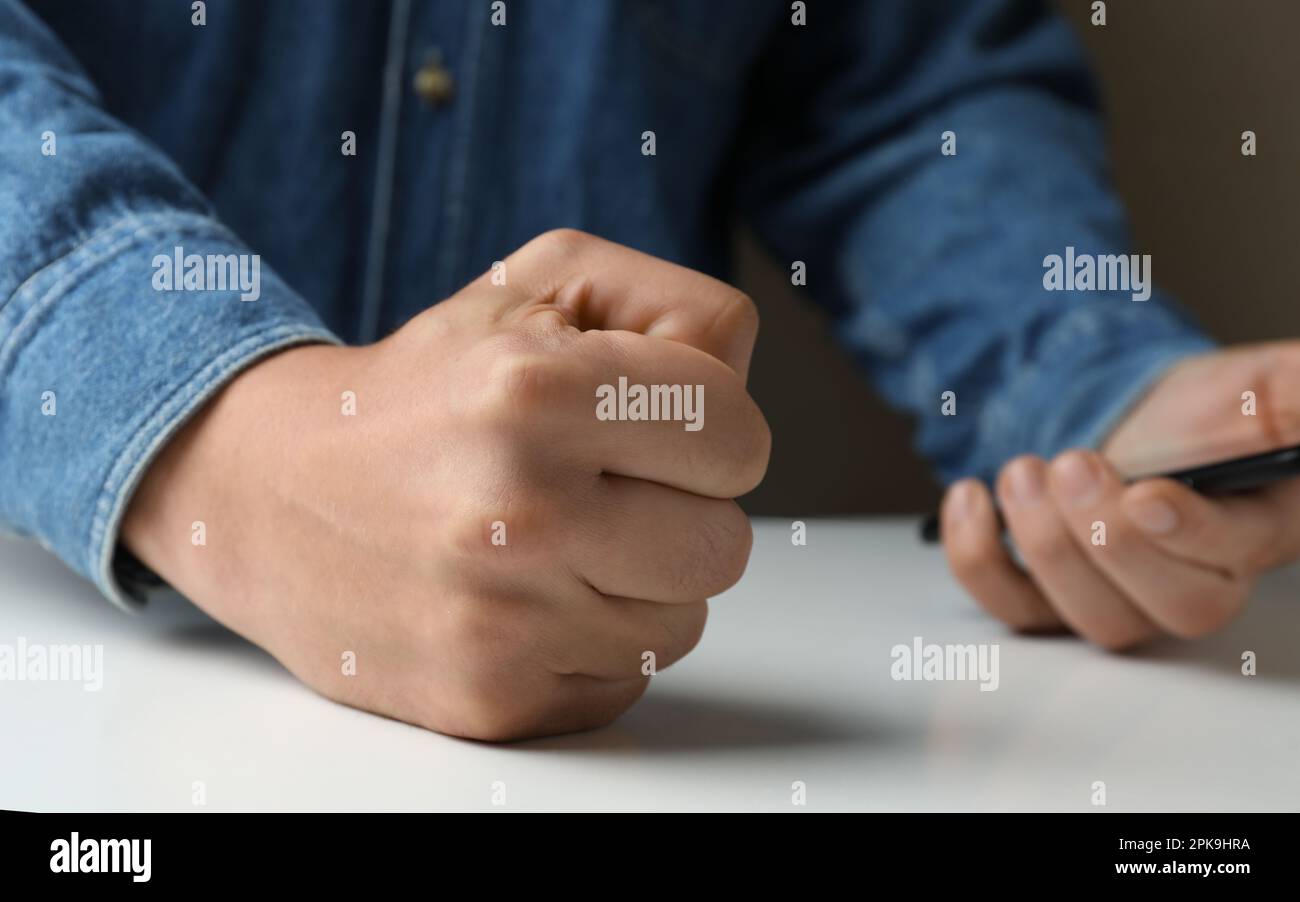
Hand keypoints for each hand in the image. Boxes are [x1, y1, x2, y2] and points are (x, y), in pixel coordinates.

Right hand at [122, 229, 769, 739]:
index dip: (713, 427)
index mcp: (534, 392)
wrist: (269, 495)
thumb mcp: (537, 283)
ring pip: (682, 623)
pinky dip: (593, 640)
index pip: (739, 434)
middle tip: (603, 487)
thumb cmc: (426, 388)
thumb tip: (742, 379)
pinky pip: (626, 682)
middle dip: (681, 509)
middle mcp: (517, 513)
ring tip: (556, 541)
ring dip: (639, 582)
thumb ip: (674, 307)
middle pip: (726, 544)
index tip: (658, 428)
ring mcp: (502, 621)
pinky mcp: (489, 700)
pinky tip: (526, 596)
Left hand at [941, 341, 1299, 649]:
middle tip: (1072, 464)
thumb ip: (1298, 392)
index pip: (1235, 555)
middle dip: (1105, 539)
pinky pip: (1014, 611)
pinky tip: (972, 497)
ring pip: (1094, 618)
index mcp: (1258, 530)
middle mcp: (1198, 583)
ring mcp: (1125, 599)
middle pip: (1168, 608)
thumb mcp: (1266, 382)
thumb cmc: (1209, 411)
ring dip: (1044, 544)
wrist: (1137, 423)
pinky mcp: (1058, 599)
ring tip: (1024, 469)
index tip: (1146, 494)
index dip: (1188, 532)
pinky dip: (978, 560)